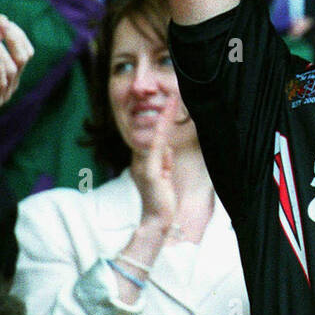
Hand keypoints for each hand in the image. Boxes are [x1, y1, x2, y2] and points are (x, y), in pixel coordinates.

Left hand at [0, 16, 33, 152]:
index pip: (26, 51)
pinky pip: (1, 83)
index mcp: (12, 72)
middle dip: (15, 38)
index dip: (18, 35)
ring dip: (1, 49)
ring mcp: (4, 92)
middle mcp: (12, 82)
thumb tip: (2, 17)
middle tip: (3, 25)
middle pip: (25, 57)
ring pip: (13, 68)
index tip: (5, 22)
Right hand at [130, 93, 177, 228]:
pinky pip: (156, 147)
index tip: (169, 102)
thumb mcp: (163, 175)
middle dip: (162, 112)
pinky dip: (161, 132)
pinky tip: (166, 120)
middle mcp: (140, 159)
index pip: (152, 135)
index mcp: (143, 160)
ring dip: (164, 116)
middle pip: (152, 131)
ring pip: (156, 135)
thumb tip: (167, 148)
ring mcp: (144, 164)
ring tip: (173, 99)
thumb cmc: (161, 200)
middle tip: (173, 93)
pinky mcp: (150, 171)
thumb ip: (164, 161)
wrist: (156, 220)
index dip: (160, 119)